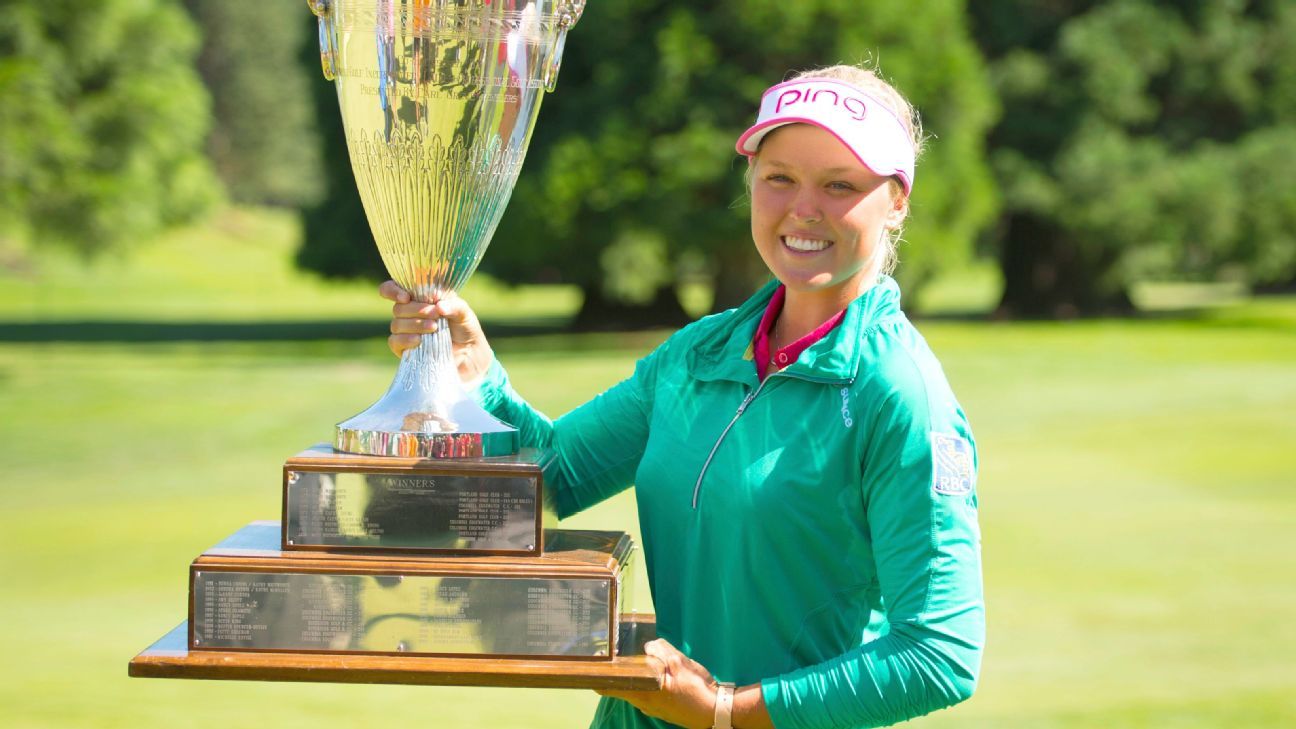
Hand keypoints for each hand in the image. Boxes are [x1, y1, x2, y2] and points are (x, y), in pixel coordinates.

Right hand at [379, 280, 493, 383]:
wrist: (469, 353)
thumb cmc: (464, 327)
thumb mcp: (464, 312)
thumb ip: (454, 306)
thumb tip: (438, 306)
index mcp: (418, 298)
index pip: (392, 288)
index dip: (393, 290)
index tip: (406, 297)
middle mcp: (408, 313)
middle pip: (398, 308)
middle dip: (416, 310)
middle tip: (436, 314)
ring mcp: (405, 331)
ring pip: (397, 324)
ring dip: (415, 324)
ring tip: (434, 328)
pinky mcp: (404, 348)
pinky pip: (394, 342)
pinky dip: (405, 340)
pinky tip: (418, 340)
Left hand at [599, 639, 717, 728]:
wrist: (715, 711)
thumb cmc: (696, 689)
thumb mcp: (679, 664)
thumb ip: (660, 651)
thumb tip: (647, 645)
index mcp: (642, 692)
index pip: (608, 688)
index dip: (597, 676)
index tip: (591, 663)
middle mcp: (643, 703)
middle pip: (620, 688)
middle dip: (616, 673)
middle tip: (613, 654)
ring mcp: (653, 708)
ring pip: (635, 690)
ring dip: (633, 678)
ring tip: (634, 660)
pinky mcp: (663, 709)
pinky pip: (647, 694)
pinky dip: (646, 683)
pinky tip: (655, 673)